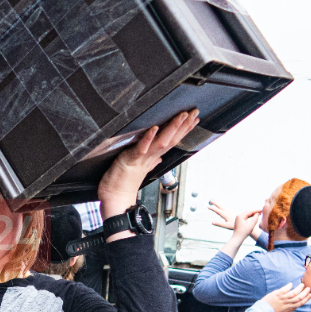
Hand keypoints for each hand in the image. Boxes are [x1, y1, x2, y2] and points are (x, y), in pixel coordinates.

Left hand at [98, 109, 199, 226]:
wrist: (115, 199)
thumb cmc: (123, 183)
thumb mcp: (139, 168)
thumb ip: (150, 161)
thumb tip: (158, 157)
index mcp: (153, 157)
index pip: (172, 141)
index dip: (183, 130)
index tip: (194, 119)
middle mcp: (150, 157)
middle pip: (171, 139)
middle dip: (183, 125)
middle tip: (194, 112)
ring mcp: (142, 159)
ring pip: (161, 142)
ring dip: (172, 128)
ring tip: (182, 116)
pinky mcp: (130, 160)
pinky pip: (141, 148)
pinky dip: (148, 138)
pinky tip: (155, 129)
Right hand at [208, 201, 238, 229]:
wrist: (242, 222)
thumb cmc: (234, 225)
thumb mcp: (226, 225)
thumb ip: (219, 223)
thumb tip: (212, 222)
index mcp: (225, 214)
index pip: (217, 210)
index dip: (212, 208)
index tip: (208, 206)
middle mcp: (227, 211)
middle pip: (220, 205)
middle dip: (215, 203)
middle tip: (210, 201)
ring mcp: (230, 210)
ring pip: (223, 205)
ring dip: (218, 203)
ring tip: (215, 202)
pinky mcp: (232, 211)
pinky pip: (225, 206)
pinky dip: (222, 205)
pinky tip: (222, 205)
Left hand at [231, 212, 260, 241]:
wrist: (237, 238)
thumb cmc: (244, 233)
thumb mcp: (251, 225)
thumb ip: (255, 219)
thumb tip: (258, 213)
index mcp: (240, 216)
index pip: (250, 211)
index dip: (256, 210)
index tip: (262, 210)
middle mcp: (238, 216)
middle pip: (248, 212)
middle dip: (255, 211)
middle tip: (261, 211)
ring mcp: (238, 218)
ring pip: (247, 214)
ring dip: (253, 214)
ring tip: (259, 213)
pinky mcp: (239, 221)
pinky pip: (245, 217)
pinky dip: (250, 216)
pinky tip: (254, 216)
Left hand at [262, 283, 310, 311]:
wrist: (264, 311)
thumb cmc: (274, 311)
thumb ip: (291, 308)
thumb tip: (296, 305)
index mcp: (291, 308)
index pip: (301, 303)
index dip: (307, 298)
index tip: (310, 294)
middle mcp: (288, 303)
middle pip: (300, 298)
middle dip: (305, 293)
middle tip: (308, 288)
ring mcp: (283, 299)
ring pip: (294, 293)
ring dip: (299, 288)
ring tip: (302, 284)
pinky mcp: (278, 294)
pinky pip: (285, 289)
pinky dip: (289, 286)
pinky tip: (291, 284)